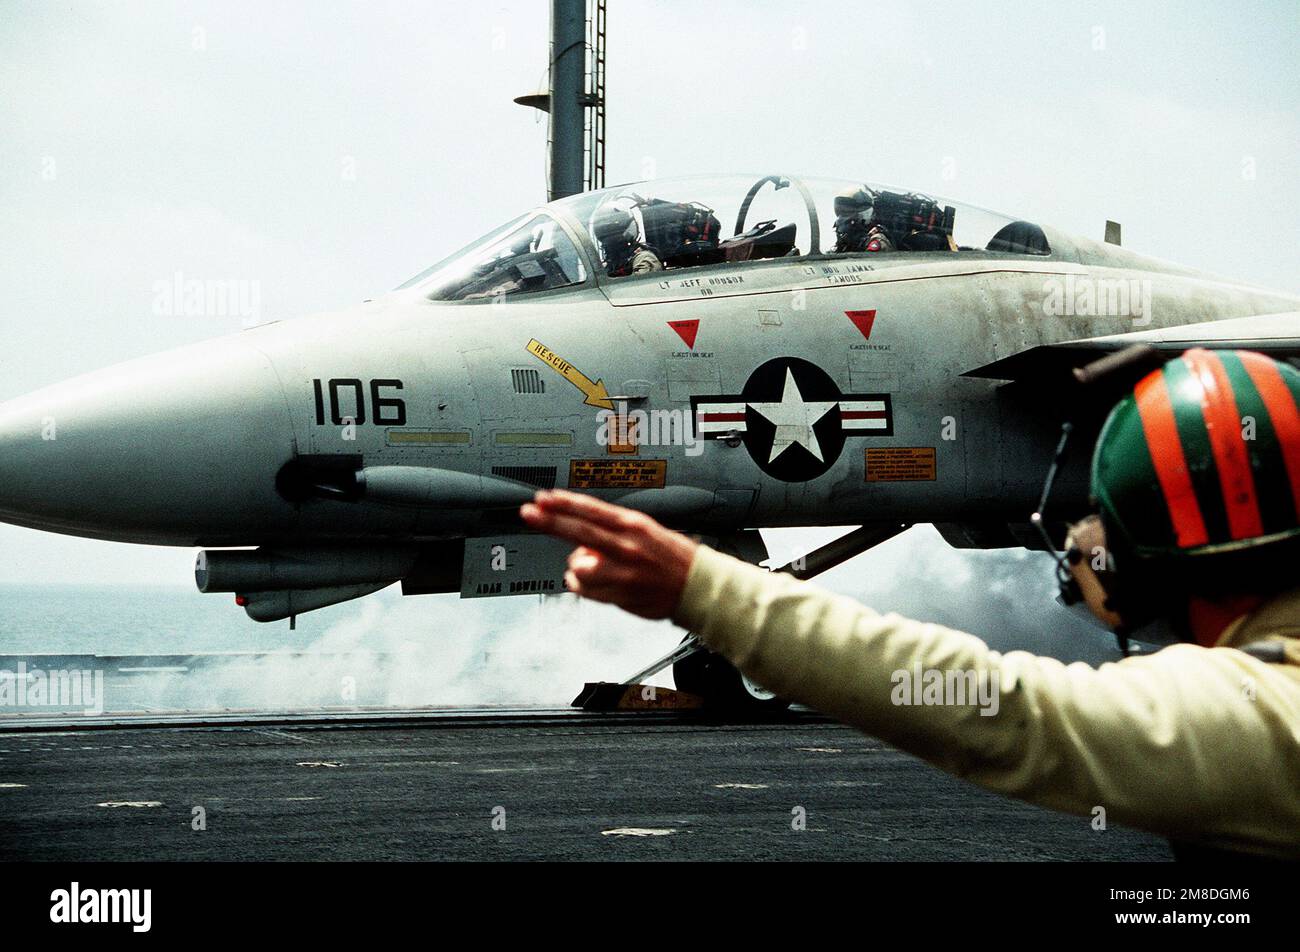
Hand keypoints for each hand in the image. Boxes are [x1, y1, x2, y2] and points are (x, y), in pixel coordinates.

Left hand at [519, 489, 698, 618]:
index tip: (543, 497)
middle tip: (528, 513)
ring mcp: (622, 572)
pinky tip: (593, 581)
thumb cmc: (672, 557)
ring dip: (576, 566)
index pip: (592, 510)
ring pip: (578, 566)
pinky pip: (584, 590)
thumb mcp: (646, 531)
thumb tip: (582, 539)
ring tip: (591, 565)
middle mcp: (627, 547)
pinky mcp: (620, 595)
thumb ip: (613, 531)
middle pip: (578, 531)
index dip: (564, 503)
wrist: (697, 586)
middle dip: (549, 521)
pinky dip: (581, 585)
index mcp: (634, 526)